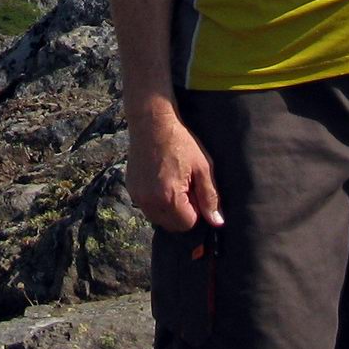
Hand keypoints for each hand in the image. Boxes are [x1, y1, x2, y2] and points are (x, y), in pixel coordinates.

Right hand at [126, 107, 222, 232]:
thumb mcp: (202, 168)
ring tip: (174, 184)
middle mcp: (149, 201)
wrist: (151, 122)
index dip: (196, 212)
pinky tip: (161, 180)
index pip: (187, 224)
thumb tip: (217, 222)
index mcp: (169, 197)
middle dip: (182, 213)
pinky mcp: (131, 188)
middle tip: (186, 188)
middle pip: (171, 225)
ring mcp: (137, 195)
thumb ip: (210, 198)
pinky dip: (156, 201)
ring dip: (168, 209)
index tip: (196, 192)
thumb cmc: (180, 142)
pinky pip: (147, 206)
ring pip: (158, 217)